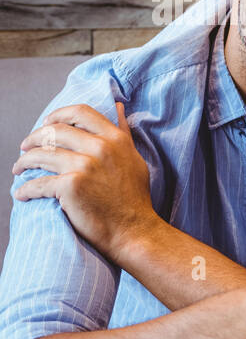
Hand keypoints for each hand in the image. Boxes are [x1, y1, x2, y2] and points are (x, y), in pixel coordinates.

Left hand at [12, 102, 156, 260]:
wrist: (134, 231)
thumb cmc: (134, 198)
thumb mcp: (134, 158)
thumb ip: (123, 133)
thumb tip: (118, 107)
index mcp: (115, 139)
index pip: (81, 113)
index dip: (58, 115)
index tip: (46, 123)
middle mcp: (100, 148)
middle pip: (55, 131)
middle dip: (33, 138)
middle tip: (25, 147)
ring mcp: (84, 166)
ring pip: (41, 154)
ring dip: (24, 162)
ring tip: (19, 169)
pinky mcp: (70, 186)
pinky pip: (37, 184)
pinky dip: (25, 190)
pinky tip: (22, 194)